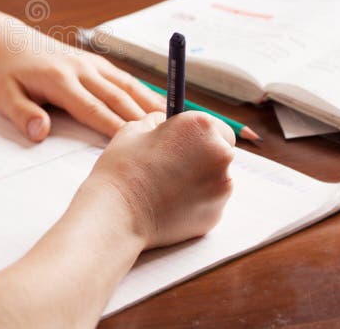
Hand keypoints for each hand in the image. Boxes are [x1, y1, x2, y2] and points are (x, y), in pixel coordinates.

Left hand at [0, 24, 164, 141]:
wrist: (6, 41)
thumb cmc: (5, 74)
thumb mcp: (4, 95)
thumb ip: (23, 114)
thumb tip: (40, 133)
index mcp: (60, 81)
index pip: (94, 110)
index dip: (116, 129)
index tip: (139, 147)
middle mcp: (81, 69)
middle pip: (119, 98)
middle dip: (144, 119)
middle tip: (172, 141)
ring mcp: (91, 63)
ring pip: (128, 85)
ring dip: (151, 104)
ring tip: (177, 124)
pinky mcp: (95, 61)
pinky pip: (124, 78)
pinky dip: (144, 92)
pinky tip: (160, 106)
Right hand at [88, 111, 235, 248]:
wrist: (118, 214)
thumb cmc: (123, 168)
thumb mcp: (135, 130)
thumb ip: (159, 124)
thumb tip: (166, 126)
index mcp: (200, 127)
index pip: (215, 125)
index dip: (198, 133)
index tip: (184, 139)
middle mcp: (219, 155)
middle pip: (220, 150)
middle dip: (201, 154)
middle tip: (172, 162)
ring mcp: (221, 187)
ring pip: (216, 177)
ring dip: (199, 178)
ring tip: (165, 185)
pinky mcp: (216, 214)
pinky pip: (209, 200)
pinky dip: (195, 200)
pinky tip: (169, 202)